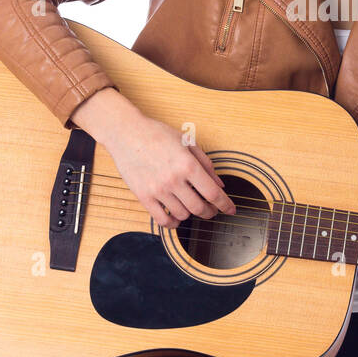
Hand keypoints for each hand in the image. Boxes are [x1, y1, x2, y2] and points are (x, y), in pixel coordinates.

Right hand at [106, 113, 236, 228]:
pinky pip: (161, 220)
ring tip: (191, 206)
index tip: (231, 210)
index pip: (213, 193)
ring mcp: (158, 190)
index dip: (225, 204)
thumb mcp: (187, 143)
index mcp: (187, 165)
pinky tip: (175, 217)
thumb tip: (220, 185)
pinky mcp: (143, 196)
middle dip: (210, 212)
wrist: (127, 133)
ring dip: (191, 214)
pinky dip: (172, 223)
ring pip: (182, 215)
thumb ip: (206, 164)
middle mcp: (174, 179)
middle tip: (212, 209)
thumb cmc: (158, 134)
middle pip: (199, 208)